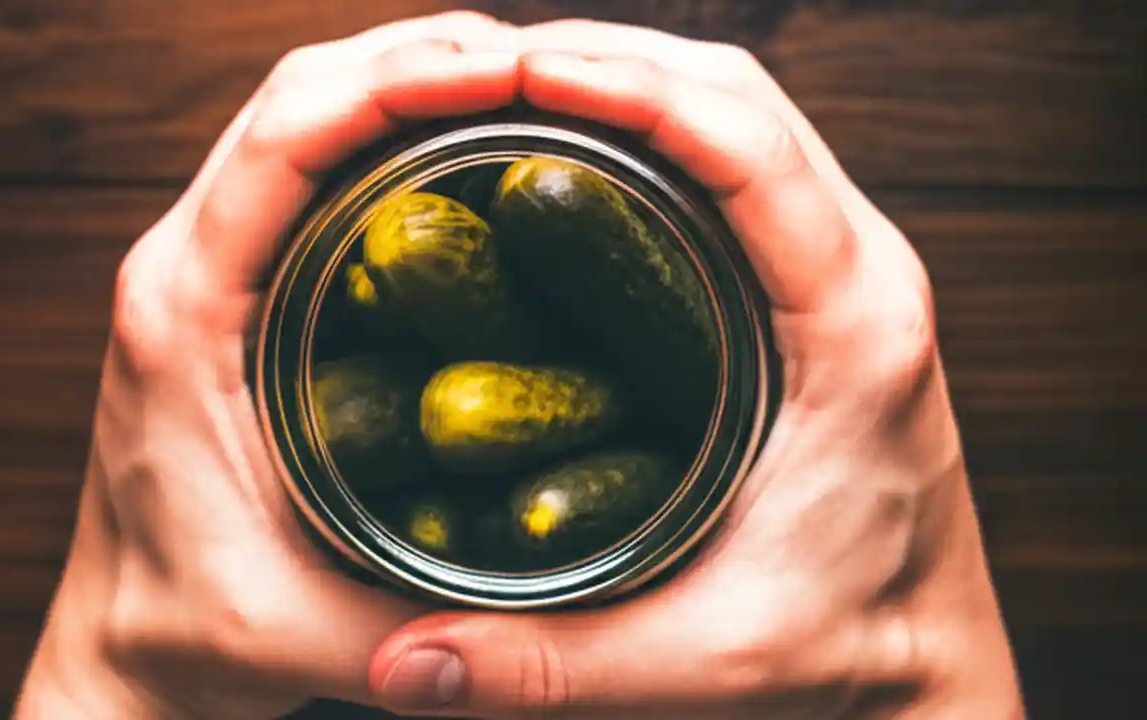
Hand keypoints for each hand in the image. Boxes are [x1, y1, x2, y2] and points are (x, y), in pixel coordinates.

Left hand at [13, 12, 523, 719]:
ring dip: (397, 75)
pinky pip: (298, 160)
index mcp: (186, 315)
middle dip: (414, 55)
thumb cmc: (203, 632)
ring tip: (511, 79)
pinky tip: (455, 138)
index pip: (283, 140)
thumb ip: (440, 623)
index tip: (503, 69)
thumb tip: (563, 587)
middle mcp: (180, 266)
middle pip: (293, 93)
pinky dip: (378, 122)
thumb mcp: (327, 630)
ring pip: (295, 112)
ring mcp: (198, 266)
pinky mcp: (225, 282)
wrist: (129, 645)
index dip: (395, 81)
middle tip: (536, 63)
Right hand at [367, 21, 1024, 719]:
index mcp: (856, 330)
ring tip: (517, 84)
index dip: (635, 90)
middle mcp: (862, 274)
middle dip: (614, 60)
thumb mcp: (702, 663)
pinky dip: (658, 125)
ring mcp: (846, 271)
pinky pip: (743, 161)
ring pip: (744, 115)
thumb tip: (401, 666)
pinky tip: (580, 147)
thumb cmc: (846, 653)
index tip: (525, 70)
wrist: (923, 663)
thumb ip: (547, 666)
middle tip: (488, 67)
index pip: (752, 149)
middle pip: (741, 98)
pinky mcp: (820, 287)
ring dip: (636, 79)